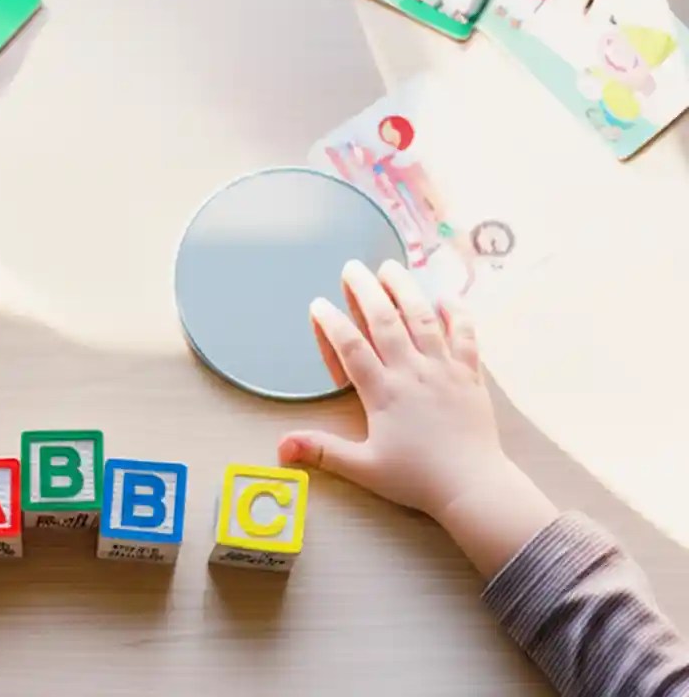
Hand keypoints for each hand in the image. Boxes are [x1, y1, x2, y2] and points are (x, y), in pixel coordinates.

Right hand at [278, 259, 512, 517]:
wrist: (473, 487)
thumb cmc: (416, 478)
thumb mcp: (363, 468)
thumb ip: (322, 451)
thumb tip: (279, 447)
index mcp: (383, 393)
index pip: (352, 347)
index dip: (332, 323)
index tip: (318, 303)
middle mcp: (413, 372)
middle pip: (386, 320)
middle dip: (365, 290)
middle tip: (351, 267)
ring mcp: (444, 369)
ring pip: (423, 318)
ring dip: (405, 289)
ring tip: (390, 266)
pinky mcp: (470, 374)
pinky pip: (465, 334)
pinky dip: (456, 312)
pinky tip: (445, 296)